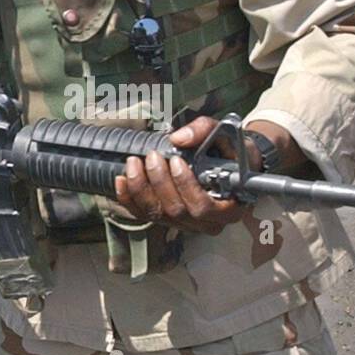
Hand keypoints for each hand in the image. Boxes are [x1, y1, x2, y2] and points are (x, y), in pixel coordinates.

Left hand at [115, 117, 246, 235]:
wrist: (231, 164)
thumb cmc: (232, 154)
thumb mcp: (228, 136)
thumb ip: (205, 131)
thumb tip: (179, 138)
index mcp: (229, 208)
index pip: (203, 207)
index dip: (185, 186)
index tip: (176, 160)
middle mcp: (207, 222)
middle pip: (176, 211)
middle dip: (159, 182)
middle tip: (152, 157)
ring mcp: (186, 224)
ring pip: (158, 214)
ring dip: (141, 189)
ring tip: (134, 164)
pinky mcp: (168, 220)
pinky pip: (144, 215)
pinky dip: (129, 198)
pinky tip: (122, 180)